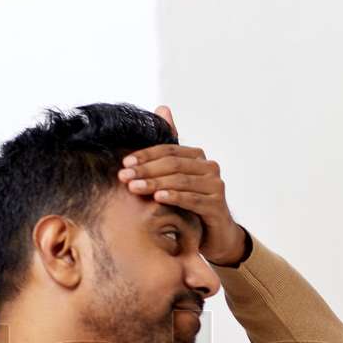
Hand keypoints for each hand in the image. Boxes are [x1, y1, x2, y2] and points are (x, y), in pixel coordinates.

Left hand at [118, 105, 247, 264]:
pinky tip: (158, 198)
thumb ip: (167, 149)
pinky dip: (174, 197)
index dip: (145, 155)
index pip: (169, 150)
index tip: (124, 163)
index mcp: (198, 157)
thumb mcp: (175, 177)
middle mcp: (210, 168)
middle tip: (124, 177)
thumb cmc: (190, 203)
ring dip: (154, 184)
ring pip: (181, 181)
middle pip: (173, 164)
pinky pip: (192, 199)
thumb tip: (162, 107)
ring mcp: (216, 186)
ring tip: (134, 188)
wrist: (214, 234)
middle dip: (146, 170)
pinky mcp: (218, 205)